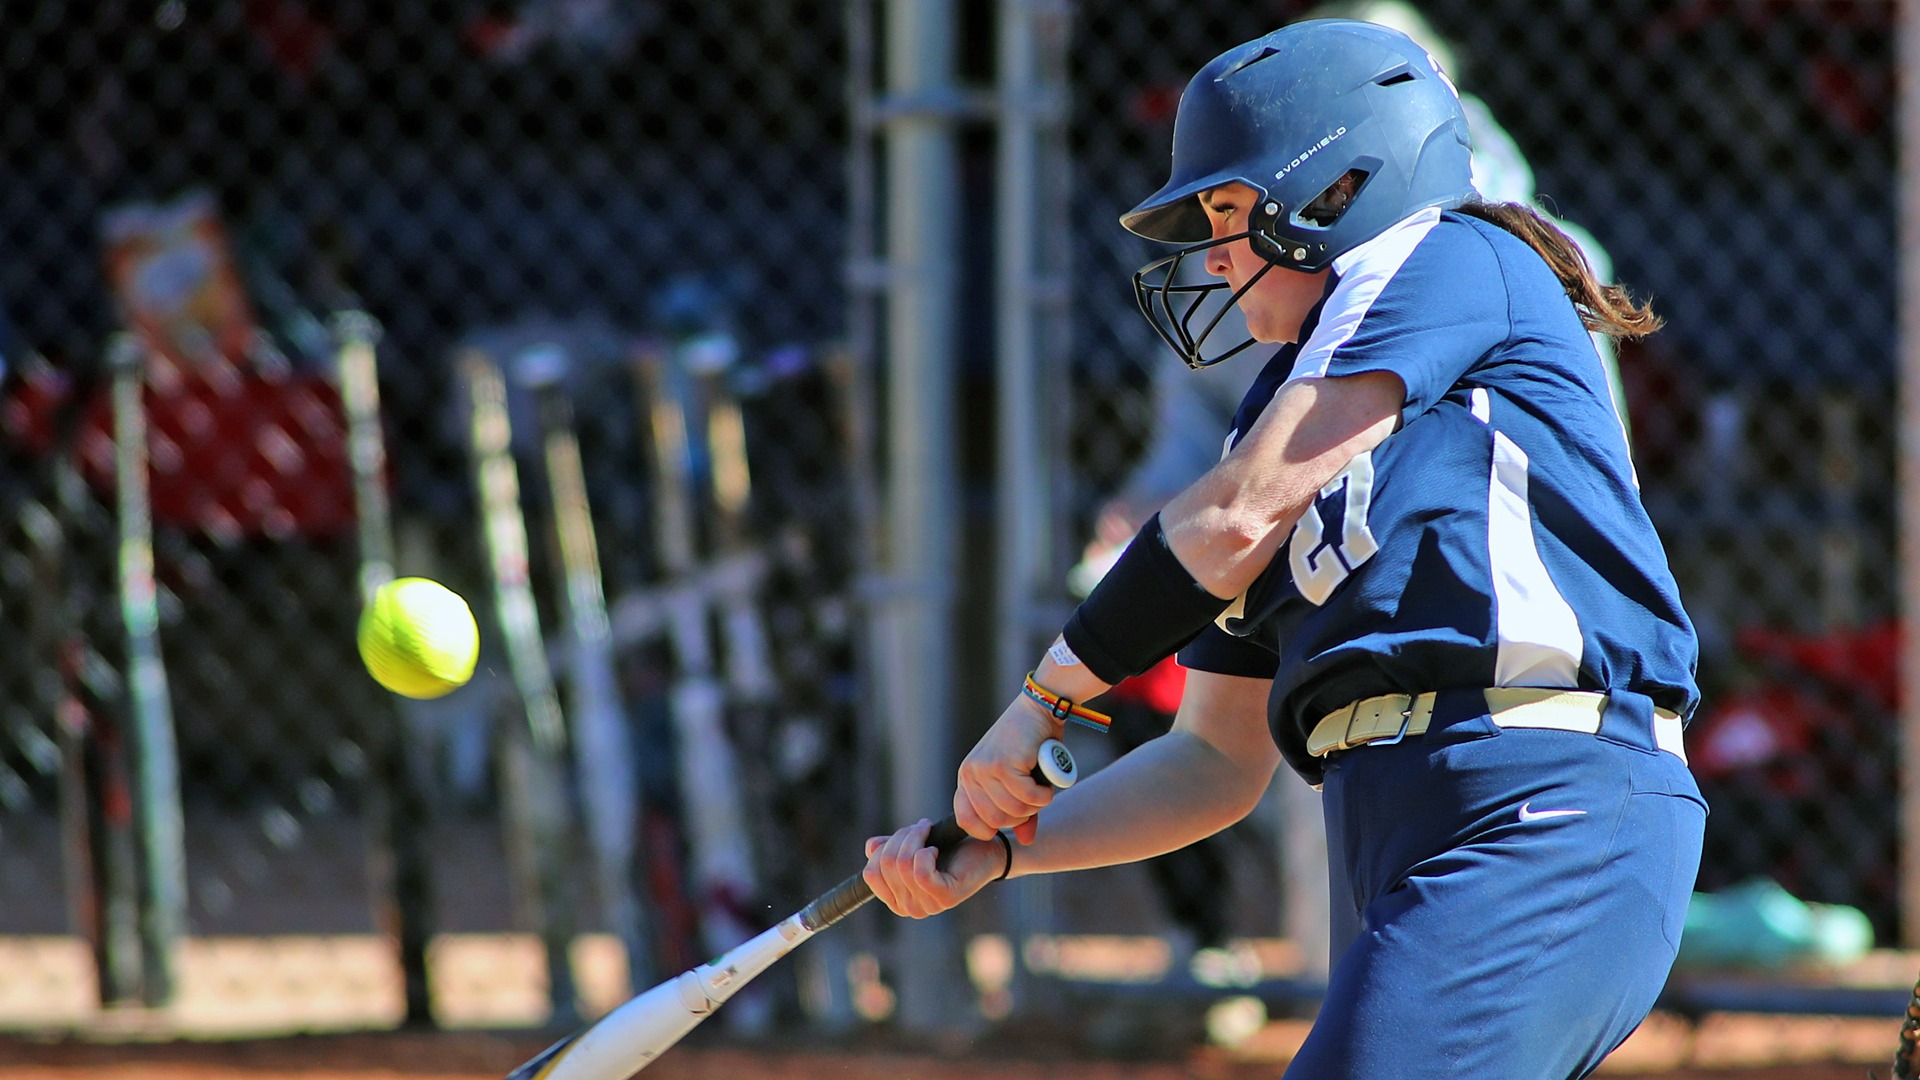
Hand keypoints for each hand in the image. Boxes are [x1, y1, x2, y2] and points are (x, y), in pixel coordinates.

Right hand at [861, 818, 1004, 917]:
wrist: (986, 852)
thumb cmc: (949, 849)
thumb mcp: (913, 847)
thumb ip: (889, 849)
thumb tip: (871, 847)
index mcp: (896, 900)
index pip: (871, 874)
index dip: (882, 848)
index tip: (903, 834)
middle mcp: (909, 909)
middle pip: (886, 865)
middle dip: (901, 837)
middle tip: (920, 827)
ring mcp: (927, 907)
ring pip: (902, 864)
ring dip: (914, 838)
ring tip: (928, 830)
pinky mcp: (945, 898)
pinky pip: (921, 872)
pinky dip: (926, 852)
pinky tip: (936, 848)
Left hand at [954, 694, 1060, 843]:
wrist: (1038, 709)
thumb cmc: (1030, 746)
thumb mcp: (1020, 782)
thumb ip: (1020, 811)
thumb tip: (1025, 841)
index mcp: (967, 778)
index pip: (965, 821)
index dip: (989, 829)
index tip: (1011, 820)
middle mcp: (970, 773)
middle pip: (995, 821)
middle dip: (1020, 817)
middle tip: (1034, 800)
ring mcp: (985, 768)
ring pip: (1013, 811)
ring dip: (1034, 806)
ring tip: (1041, 788)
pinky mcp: (1004, 764)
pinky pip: (1027, 798)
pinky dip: (1043, 796)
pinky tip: (1047, 783)